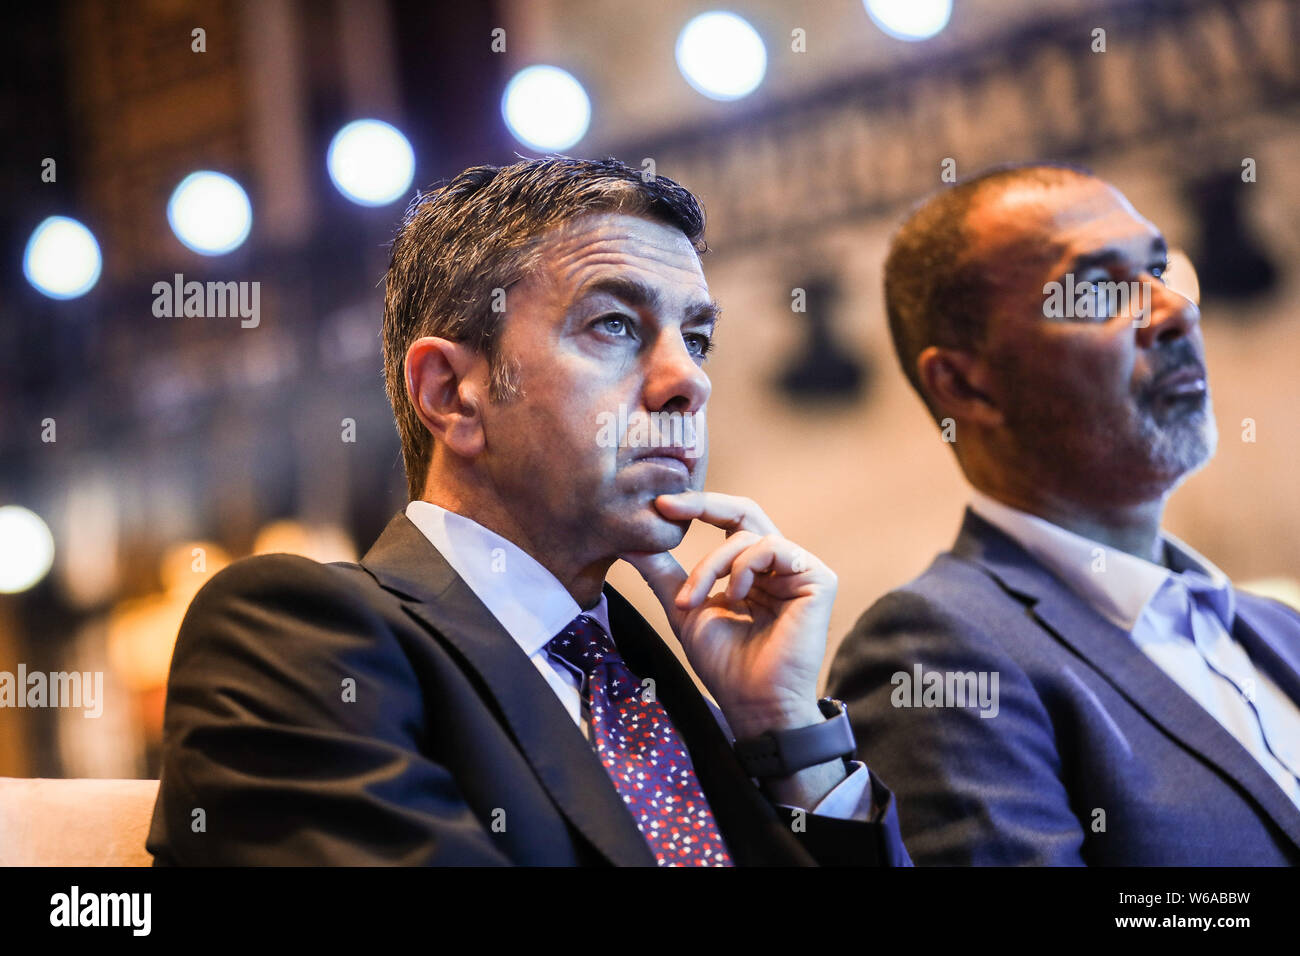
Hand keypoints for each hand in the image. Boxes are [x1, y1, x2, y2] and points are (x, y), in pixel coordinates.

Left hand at [621, 491, 836, 740]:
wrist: (752, 701)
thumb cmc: (723, 663)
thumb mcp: (684, 608)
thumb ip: (663, 572)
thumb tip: (629, 542)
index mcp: (753, 569)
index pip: (729, 521)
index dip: (697, 506)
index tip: (657, 504)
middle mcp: (778, 565)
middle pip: (744, 512)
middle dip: (702, 504)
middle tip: (665, 507)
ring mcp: (799, 570)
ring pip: (747, 536)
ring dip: (711, 564)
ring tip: (695, 600)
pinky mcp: (818, 578)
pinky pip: (773, 548)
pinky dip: (744, 568)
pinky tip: (736, 597)